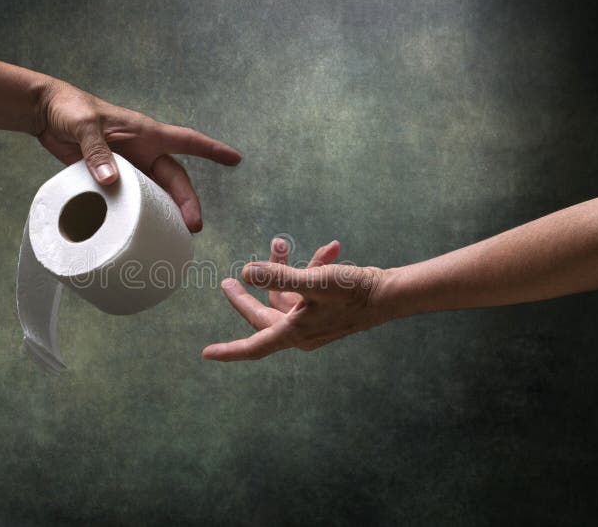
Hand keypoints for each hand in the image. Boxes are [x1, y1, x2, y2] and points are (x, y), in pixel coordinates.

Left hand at [36, 79, 241, 231]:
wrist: (46, 112)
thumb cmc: (70, 109)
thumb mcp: (84, 126)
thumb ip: (96, 151)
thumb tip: (111, 182)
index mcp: (145, 133)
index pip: (187, 141)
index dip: (212, 150)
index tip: (236, 159)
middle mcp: (142, 151)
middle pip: (174, 179)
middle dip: (187, 202)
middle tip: (192, 227)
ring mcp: (128, 166)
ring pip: (156, 192)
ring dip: (166, 212)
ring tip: (172, 236)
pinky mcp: (111, 177)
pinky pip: (132, 198)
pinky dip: (138, 214)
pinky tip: (142, 231)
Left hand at [202, 238, 391, 360]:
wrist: (391, 294)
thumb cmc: (354, 292)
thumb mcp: (315, 281)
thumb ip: (279, 276)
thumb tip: (245, 272)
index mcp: (294, 332)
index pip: (253, 346)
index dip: (229, 351)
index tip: (206, 354)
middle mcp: (301, 331)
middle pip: (263, 314)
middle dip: (247, 294)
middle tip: (226, 281)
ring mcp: (314, 320)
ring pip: (286, 295)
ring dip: (283, 269)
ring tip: (279, 243)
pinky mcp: (326, 309)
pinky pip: (307, 289)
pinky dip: (310, 268)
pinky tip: (328, 248)